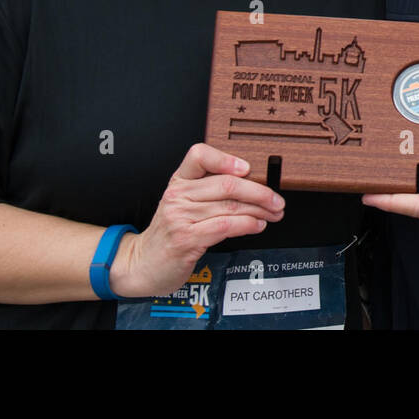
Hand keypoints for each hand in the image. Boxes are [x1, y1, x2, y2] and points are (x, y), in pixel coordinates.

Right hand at [110, 143, 282, 297]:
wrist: (143, 262)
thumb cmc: (170, 232)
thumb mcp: (184, 203)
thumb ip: (210, 191)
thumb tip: (252, 185)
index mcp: (179, 180)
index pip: (199, 155)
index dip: (226, 159)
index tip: (248, 167)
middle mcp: (178, 195)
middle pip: (227, 183)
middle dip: (260, 192)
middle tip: (276, 200)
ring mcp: (181, 217)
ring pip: (230, 206)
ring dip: (259, 211)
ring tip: (272, 214)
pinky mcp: (187, 239)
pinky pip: (225, 226)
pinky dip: (247, 225)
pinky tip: (257, 225)